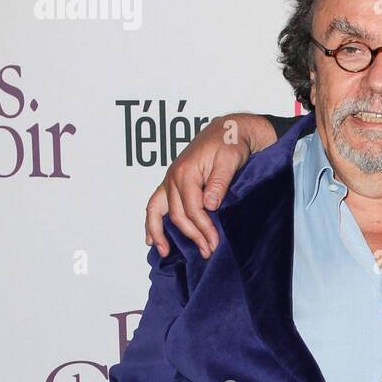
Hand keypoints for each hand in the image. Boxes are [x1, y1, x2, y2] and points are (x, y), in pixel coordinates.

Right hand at [144, 114, 275, 258]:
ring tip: (163, 251)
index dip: (203, 228)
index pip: (192, 209)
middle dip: (192, 235)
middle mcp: (173, 176)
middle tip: (207, 250)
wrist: (228, 130)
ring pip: (157, 210)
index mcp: (186, 172)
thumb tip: (209, 205)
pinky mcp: (172, 181)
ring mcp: (170, 179)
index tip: (214, 242)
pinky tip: (151, 236)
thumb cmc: (230, 143)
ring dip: (160, 232)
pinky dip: (151, 220)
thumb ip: (219, 183)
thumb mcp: (230, 161)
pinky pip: (156, 203)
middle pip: (177, 214)